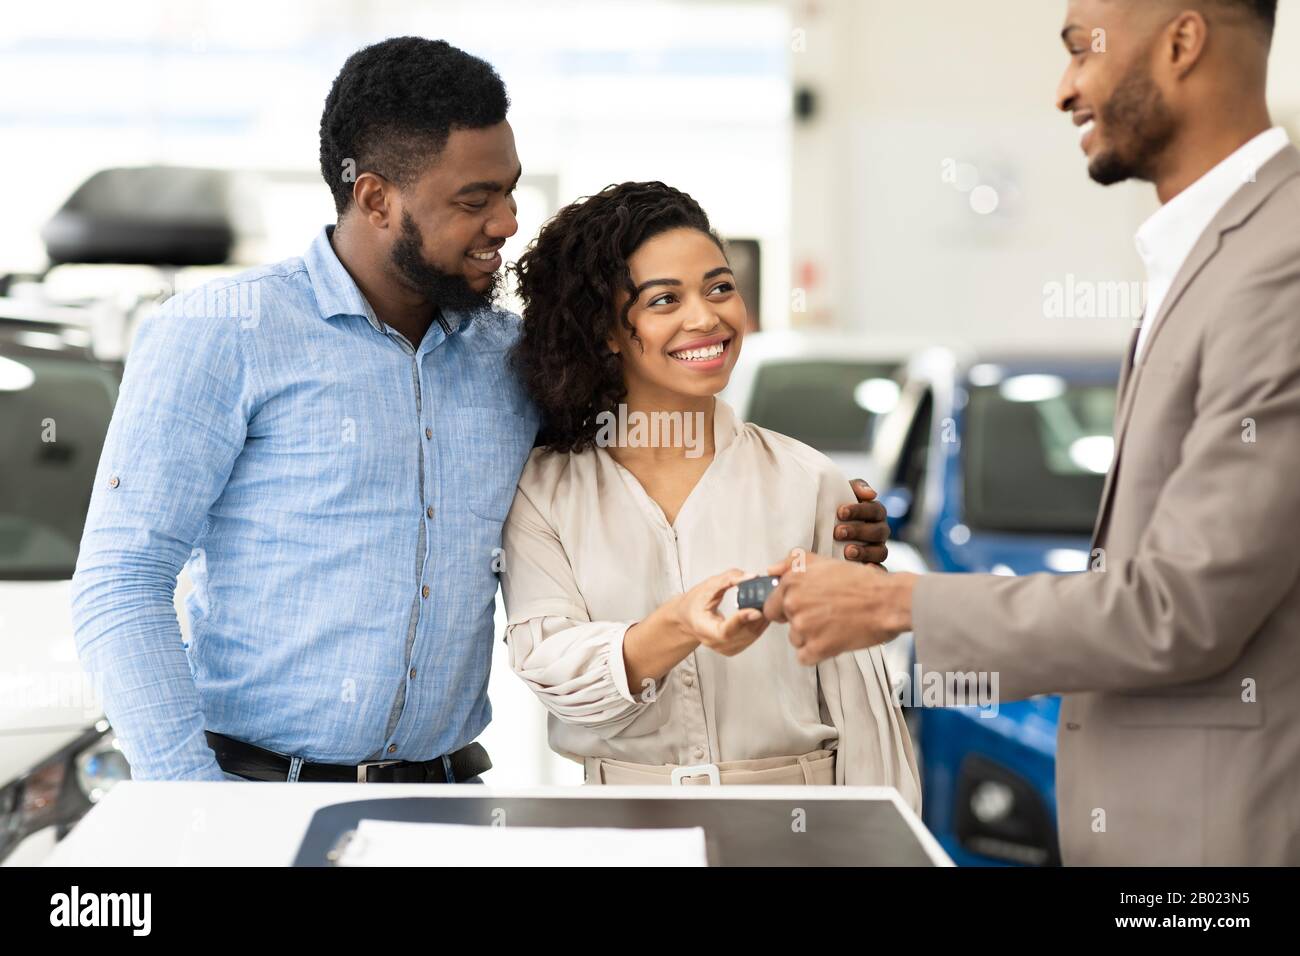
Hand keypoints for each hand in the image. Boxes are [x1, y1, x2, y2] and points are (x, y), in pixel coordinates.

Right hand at [677, 568, 770, 656]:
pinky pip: (752, 637)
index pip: (726, 631)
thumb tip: (751, 577)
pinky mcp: (734, 648)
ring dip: (761, 619)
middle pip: (743, 634)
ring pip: (751, 636)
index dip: (742, 620)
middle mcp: (714, 643)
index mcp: (704, 629)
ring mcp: (725, 649)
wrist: (687, 618)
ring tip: (765, 602)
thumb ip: (729, 579)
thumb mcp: (708, 586)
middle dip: (758, 615)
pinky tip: (760, 612)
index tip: (755, 610)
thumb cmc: (694, 603)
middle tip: (767, 598)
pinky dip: (759, 624)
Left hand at [763, 550, 914, 664]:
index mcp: (792, 581)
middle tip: (825, 615)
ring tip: (835, 625)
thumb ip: (793, 562)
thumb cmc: (861, 582)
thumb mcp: (825, 562)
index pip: (771, 604)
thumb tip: (771, 571)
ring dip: (811, 637)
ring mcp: (804, 627)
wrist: (888, 602)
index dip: (787, 607)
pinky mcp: (817, 648)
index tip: (805, 607)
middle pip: (784, 622)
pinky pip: (805, 657)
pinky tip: (835, 640)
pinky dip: (819, 653)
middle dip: (801, 621)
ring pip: (796, 639)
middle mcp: (793, 603)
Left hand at [836, 479, 889, 563]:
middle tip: (838, 532)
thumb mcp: (841, 493)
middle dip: (858, 531)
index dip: (859, 511)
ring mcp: (877, 549)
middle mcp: (880, 531)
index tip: (840, 512)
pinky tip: (862, 569)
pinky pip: (880, 570)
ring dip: (864, 552)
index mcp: (875, 513)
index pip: (875, 510)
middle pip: (878, 531)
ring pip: (880, 552)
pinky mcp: (872, 566)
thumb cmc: (834, 510)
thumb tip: (872, 493)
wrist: (819, 534)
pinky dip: (874, 570)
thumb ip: (856, 487)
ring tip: (847, 552)